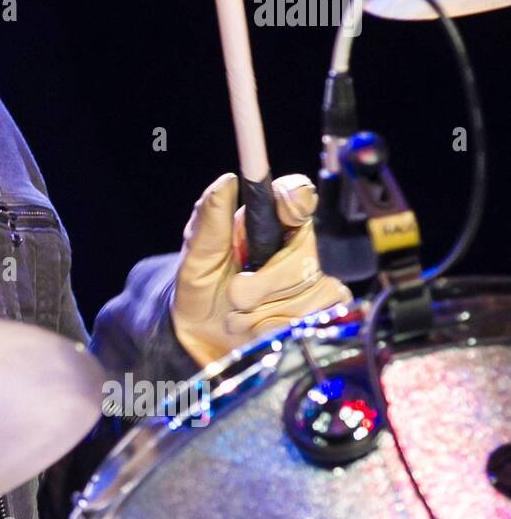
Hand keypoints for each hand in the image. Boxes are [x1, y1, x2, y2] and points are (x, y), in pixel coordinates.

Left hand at [170, 172, 350, 367]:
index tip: (287, 214)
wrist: (201, 337)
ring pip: (310, 288)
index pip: (297, 195)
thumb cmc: (199, 289)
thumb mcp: (196, 256)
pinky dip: (280, 326)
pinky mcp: (322, 308)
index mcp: (265, 221)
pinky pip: (318, 314)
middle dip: (264, 282)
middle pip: (305, 252)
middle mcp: (293, 244)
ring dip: (265, 309)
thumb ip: (211, 220)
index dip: (297, 201)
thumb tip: (226, 181)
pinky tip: (260, 328)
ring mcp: (313, 277)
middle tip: (235, 293)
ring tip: (240, 314)